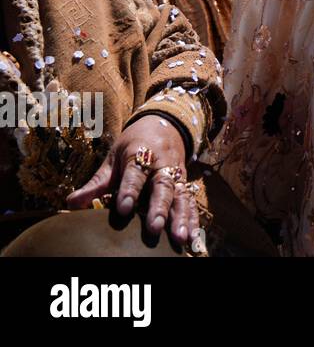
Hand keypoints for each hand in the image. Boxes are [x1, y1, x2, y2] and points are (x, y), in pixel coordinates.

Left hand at [67, 116, 198, 244]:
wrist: (164, 125)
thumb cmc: (133, 145)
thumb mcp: (113, 158)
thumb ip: (96, 183)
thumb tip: (71, 202)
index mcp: (140, 154)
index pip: (135, 173)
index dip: (130, 190)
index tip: (124, 209)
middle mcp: (162, 164)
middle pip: (163, 186)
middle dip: (159, 207)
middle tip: (154, 227)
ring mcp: (176, 174)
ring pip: (181, 195)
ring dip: (181, 217)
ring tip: (179, 237)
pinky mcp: (185, 183)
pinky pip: (191, 201)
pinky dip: (193, 218)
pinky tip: (193, 236)